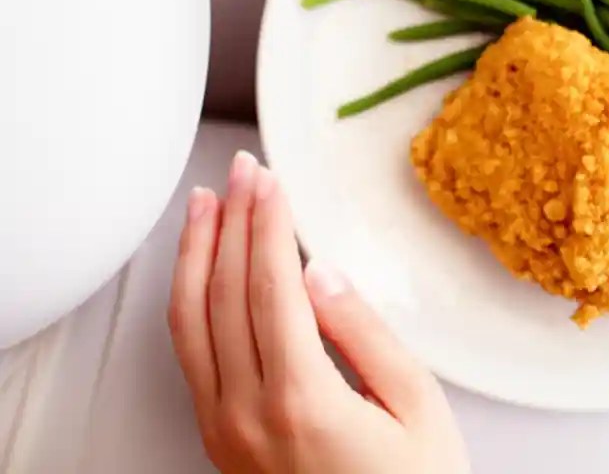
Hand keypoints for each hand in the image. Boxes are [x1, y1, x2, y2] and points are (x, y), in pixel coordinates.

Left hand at [168, 151, 468, 473]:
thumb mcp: (416, 407)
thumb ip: (366, 334)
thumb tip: (322, 271)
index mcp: (304, 401)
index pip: (272, 286)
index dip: (269, 224)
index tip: (272, 179)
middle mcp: (248, 414)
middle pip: (226, 294)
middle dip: (234, 223)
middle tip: (246, 171)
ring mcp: (226, 430)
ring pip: (191, 322)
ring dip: (197, 254)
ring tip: (206, 204)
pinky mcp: (220, 438)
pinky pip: (190, 355)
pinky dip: (189, 299)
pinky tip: (201, 270)